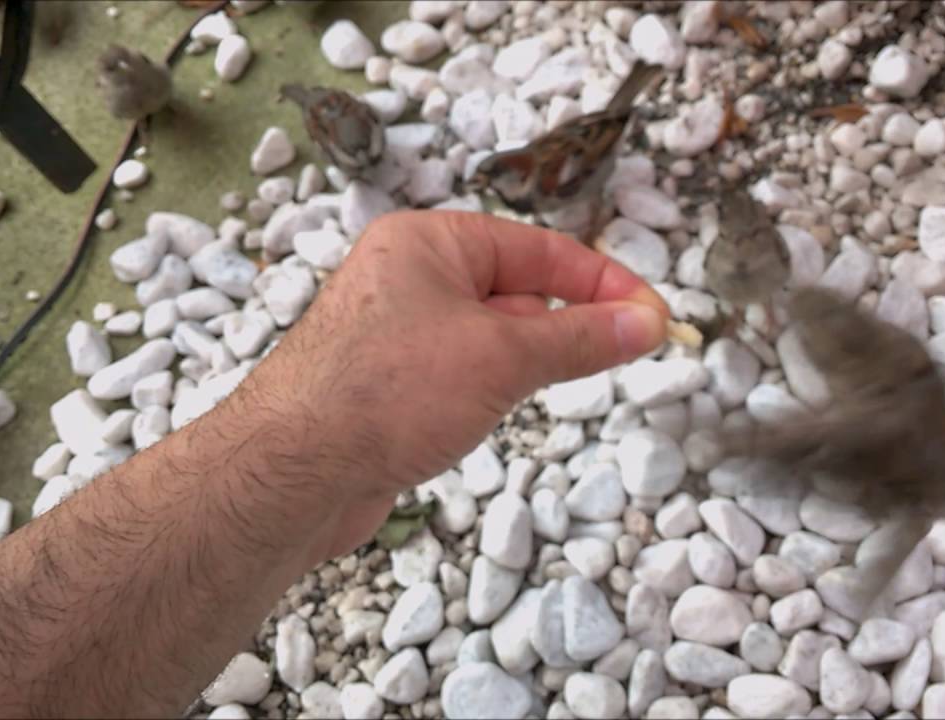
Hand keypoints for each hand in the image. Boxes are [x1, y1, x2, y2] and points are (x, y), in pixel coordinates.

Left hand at [241, 210, 667, 552]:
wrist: (291, 473)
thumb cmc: (387, 393)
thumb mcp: (504, 357)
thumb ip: (581, 338)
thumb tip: (646, 322)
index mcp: (428, 242)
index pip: (538, 249)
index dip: (603, 280)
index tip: (653, 315)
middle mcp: (407, 278)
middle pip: (516, 290)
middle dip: (567, 322)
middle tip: (624, 353)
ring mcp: (393, 332)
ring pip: (489, 337)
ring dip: (528, 361)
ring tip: (545, 388)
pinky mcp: (385, 384)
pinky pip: (459, 373)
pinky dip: (489, 389)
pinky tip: (487, 416)